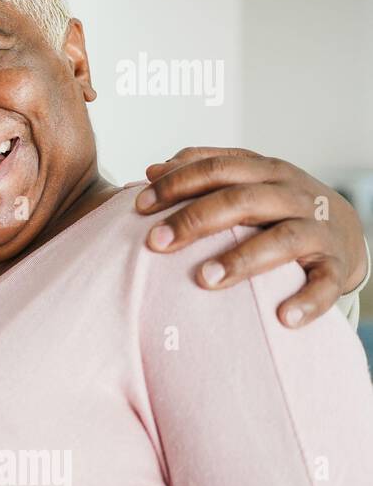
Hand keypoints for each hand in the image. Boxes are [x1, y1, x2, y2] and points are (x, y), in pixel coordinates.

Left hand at [137, 146, 367, 327]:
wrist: (346, 229)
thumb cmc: (277, 206)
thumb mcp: (246, 181)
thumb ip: (202, 172)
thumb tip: (151, 171)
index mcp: (265, 171)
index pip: (218, 168)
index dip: (177, 184)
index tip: (138, 206)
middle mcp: (292, 195)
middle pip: (243, 200)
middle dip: (195, 220)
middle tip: (156, 242)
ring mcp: (318, 230)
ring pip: (283, 238)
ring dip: (242, 259)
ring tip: (204, 279)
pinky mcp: (337, 266)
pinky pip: (326, 283)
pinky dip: (308, 300)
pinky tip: (283, 317)